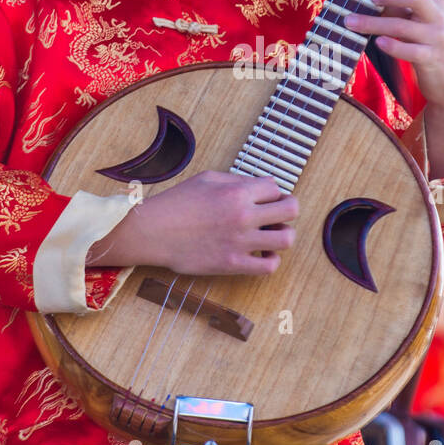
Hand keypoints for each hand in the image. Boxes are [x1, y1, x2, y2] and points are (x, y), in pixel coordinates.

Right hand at [87, 170, 297, 275]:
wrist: (153, 231)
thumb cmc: (176, 203)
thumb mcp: (207, 178)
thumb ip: (237, 181)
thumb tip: (260, 186)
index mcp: (237, 192)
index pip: (277, 188)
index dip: (273, 192)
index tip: (264, 199)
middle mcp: (243, 215)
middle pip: (291, 209)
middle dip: (286, 210)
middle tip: (275, 215)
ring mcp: (240, 242)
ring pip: (287, 239)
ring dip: (283, 235)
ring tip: (271, 235)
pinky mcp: (233, 264)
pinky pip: (269, 266)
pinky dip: (271, 260)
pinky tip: (261, 254)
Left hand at [343, 0, 443, 116]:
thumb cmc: (428, 42)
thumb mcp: (420, 20)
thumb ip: (400, 6)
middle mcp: (438, 15)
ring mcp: (436, 38)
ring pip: (403, 26)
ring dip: (373, 23)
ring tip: (351, 22)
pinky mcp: (431, 59)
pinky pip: (410, 51)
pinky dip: (392, 46)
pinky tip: (378, 42)